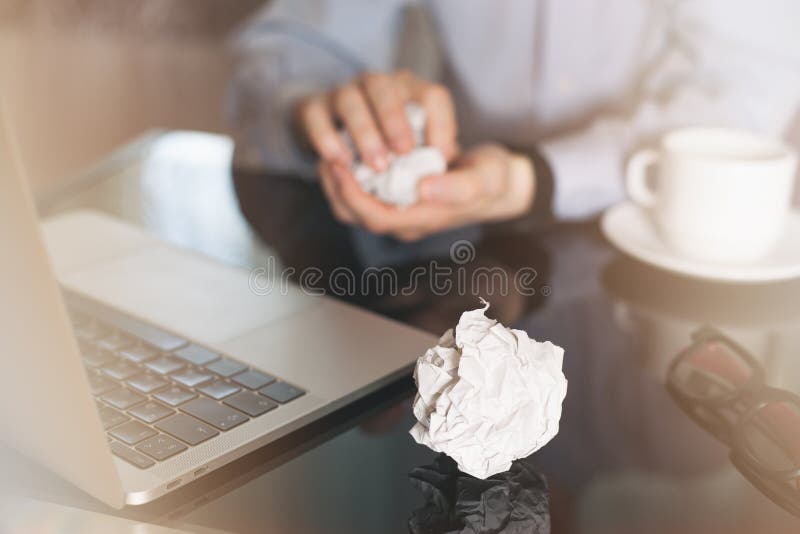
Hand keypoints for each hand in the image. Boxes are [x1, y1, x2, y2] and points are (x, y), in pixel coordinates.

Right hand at [295, 70, 458, 170]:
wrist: (335, 134)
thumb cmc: (389, 150)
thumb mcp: (418, 150)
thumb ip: (432, 159)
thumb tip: (443, 178)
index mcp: (409, 91)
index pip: (431, 96)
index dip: (440, 123)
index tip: (442, 156)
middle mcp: (375, 85)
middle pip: (385, 87)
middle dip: (395, 120)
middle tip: (404, 152)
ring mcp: (341, 93)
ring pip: (350, 99)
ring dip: (365, 132)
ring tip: (377, 165)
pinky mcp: (313, 109)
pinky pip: (315, 117)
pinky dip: (327, 139)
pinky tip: (340, 163)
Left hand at [319, 144, 534, 240]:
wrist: (500, 180)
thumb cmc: (493, 178)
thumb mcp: (486, 178)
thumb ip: (459, 187)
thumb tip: (424, 189)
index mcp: (425, 220)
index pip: (377, 217)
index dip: (353, 195)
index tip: (340, 165)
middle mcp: (408, 222)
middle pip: (359, 216)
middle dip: (338, 189)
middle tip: (327, 157)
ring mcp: (402, 211)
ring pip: (357, 209)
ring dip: (338, 185)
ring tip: (329, 156)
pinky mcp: (398, 197)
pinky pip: (364, 194)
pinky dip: (350, 178)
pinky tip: (346, 155)